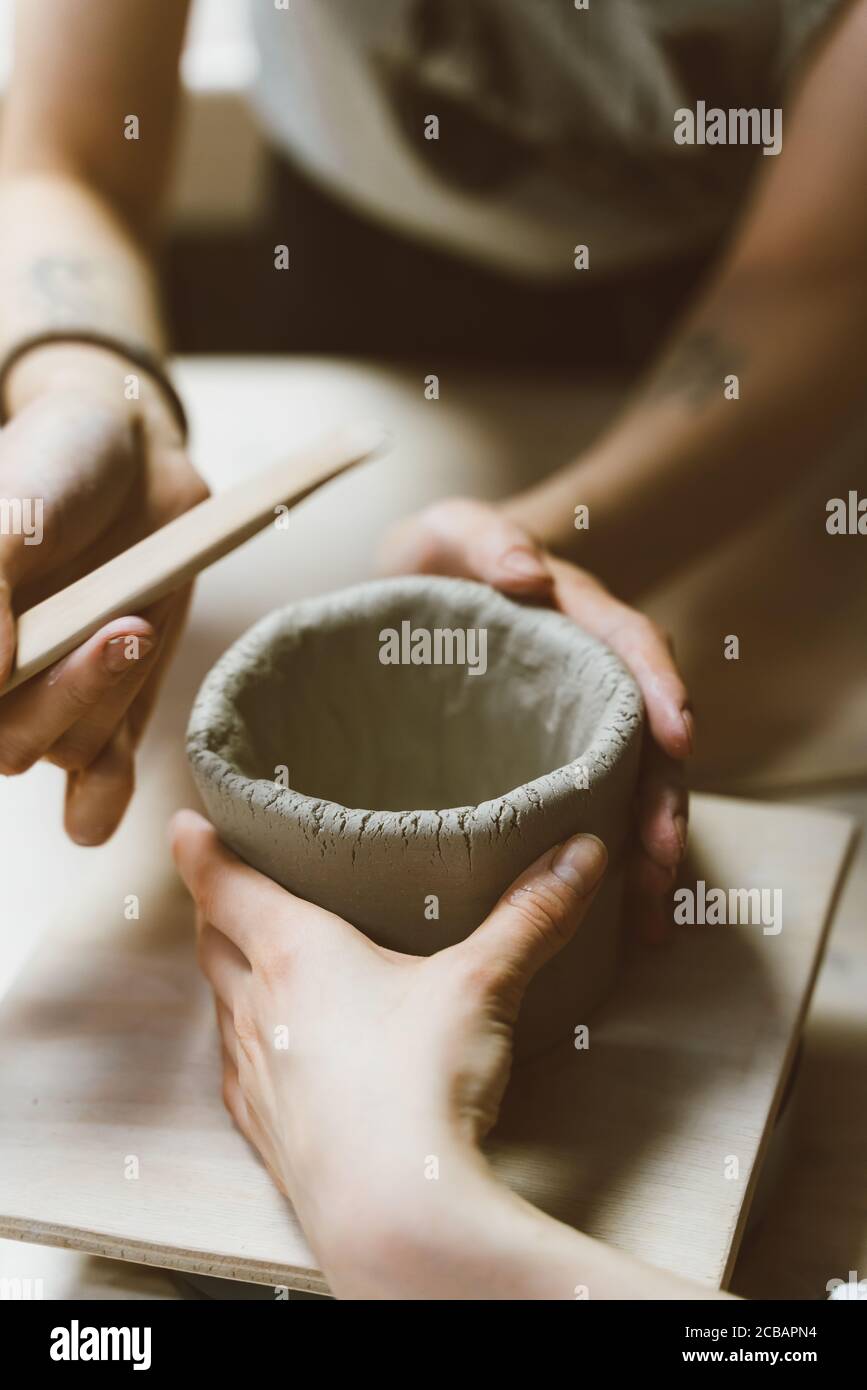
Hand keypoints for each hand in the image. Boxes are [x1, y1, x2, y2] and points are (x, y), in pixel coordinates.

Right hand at [0, 344, 206, 842]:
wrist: (133, 454)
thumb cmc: (56, 464)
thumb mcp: (16, 509)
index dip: (0, 694)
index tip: (20, 656)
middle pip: (5, 744)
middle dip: (61, 694)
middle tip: (117, 624)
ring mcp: (44, 697)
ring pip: (57, 752)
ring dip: (101, 701)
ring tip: (134, 624)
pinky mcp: (106, 709)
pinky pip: (95, 784)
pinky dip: (103, 794)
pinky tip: (110, 781)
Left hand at [170, 809, 608, 1297]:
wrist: (394, 1214)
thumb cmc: (422, 1083)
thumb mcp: (483, 983)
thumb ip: (531, 915)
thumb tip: (581, 853)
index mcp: (295, 952)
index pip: (225, 885)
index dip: (201, 850)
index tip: (183, 826)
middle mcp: (258, 1007)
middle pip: (213, 940)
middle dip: (214, 908)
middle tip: (222, 886)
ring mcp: (254, 1074)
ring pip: (221, 1005)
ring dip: (229, 977)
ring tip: (252, 964)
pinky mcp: (265, 1132)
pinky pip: (238, 1071)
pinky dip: (246, 1047)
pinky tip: (272, 1057)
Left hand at [380, 497, 692, 942]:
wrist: (430, 589)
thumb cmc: (445, 561)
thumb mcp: (456, 532)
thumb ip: (486, 539)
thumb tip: (526, 571)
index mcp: (578, 619)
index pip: (632, 648)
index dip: (659, 690)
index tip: (679, 738)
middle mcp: (592, 678)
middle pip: (645, 740)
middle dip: (662, 800)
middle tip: (660, 857)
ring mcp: (577, 727)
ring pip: (630, 789)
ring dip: (646, 848)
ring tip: (648, 912)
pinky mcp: (554, 768)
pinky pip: (594, 815)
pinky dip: (607, 868)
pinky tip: (614, 926)